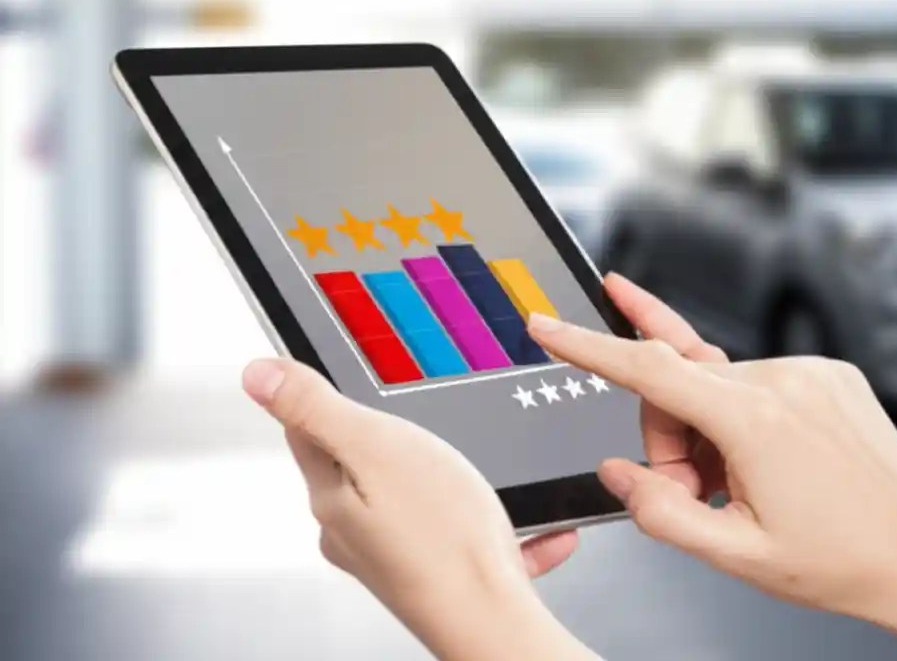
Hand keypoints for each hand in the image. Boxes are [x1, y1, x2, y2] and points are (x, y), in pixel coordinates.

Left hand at [241, 359, 594, 660]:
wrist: (493, 620)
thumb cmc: (442, 538)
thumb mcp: (376, 448)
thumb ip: (318, 408)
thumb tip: (256, 374)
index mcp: (333, 499)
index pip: (309, 432)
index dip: (327, 397)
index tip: (347, 378)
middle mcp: (357, 534)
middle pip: (365, 467)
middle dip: (400, 441)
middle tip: (433, 426)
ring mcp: (399, 559)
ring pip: (421, 503)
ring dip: (459, 486)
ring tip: (489, 480)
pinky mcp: (442, 578)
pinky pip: (476, 540)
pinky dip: (506, 530)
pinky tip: (540, 527)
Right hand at [529, 277, 896, 660]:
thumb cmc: (839, 561)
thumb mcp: (732, 553)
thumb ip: (659, 510)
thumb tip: (617, 471)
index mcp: (754, 420)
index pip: (648, 370)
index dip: (586, 346)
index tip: (546, 325)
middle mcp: (784, 380)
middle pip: (679, 388)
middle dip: (671, 440)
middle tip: (699, 494)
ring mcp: (813, 372)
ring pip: (717, 386)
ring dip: (711, 432)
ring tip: (744, 485)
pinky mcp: (832, 374)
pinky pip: (758, 384)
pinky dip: (746, 418)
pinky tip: (773, 463)